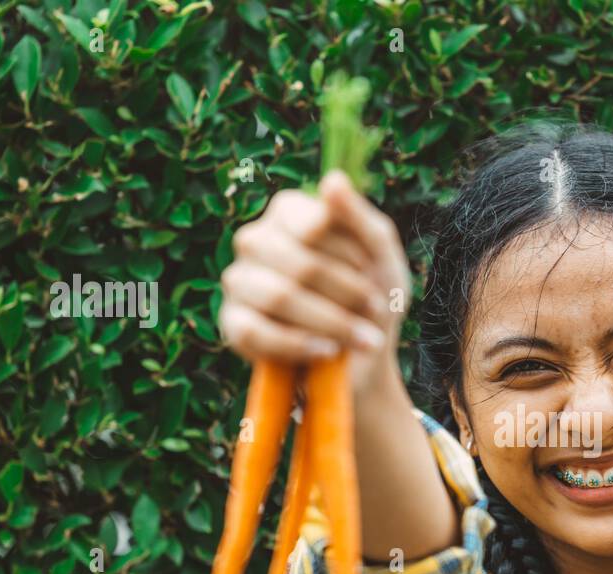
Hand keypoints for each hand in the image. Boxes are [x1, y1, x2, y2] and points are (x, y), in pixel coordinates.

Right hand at [218, 171, 412, 395]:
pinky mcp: (231, 323)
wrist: (364, 354)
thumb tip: (332, 180)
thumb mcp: (381, 256)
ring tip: (364, 340)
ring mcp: (238, 281)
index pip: (313, 224)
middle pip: (300, 264)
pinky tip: (329, 352)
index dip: (349, 253)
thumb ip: (360, 218)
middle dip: (347, 294)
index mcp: (287, 213)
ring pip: (279, 297)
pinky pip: (257, 332)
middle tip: (376, 310)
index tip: (372, 270)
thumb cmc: (371, 295)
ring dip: (332, 323)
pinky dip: (300, 345)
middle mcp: (255, 239)